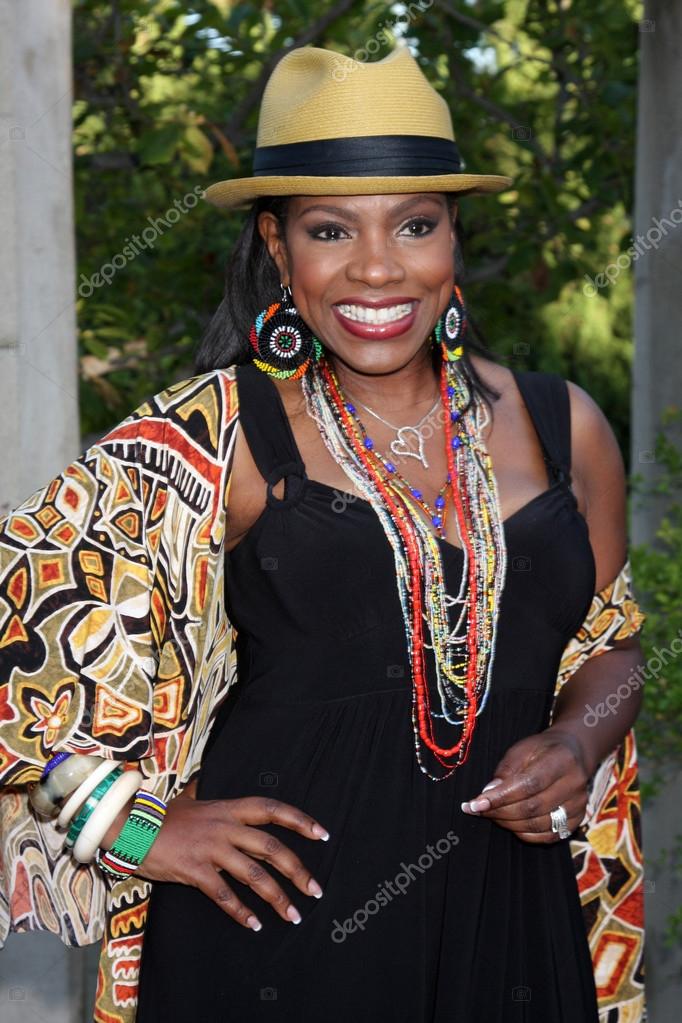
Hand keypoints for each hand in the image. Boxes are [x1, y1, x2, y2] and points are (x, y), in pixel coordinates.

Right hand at [135, 794, 329, 930]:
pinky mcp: (194, 870)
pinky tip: (254, 924)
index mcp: (228, 808)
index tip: (322, 834)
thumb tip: (205, 780)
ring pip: (253, 874)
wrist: (130, 828)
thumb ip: (205, 794)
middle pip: (271, 847)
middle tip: (315, 890)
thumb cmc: (162, 816)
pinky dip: (241, 911)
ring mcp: (211, 849)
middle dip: (297, 869)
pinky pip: (223, 894)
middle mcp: (225, 827)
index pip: (272, 809)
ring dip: (276, 897)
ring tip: (293, 915)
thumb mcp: (189, 799)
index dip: (300, 820)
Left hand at [460, 728, 589, 843]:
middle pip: (533, 807)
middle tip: (479, 810)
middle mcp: (574, 784)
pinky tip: (511, 823)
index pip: (528, 784)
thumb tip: (487, 794)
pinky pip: (548, 836)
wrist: (573, 752)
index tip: (475, 804)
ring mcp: (579, 805)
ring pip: (538, 825)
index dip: (500, 797)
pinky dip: (525, 834)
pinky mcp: (578, 820)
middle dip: (500, 812)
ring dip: (509, 824)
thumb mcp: (521, 749)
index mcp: (561, 760)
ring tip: (492, 815)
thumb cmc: (542, 750)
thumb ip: (505, 771)